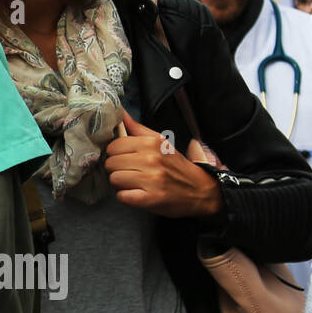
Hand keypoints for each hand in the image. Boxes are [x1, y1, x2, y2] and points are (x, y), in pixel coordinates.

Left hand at [105, 110, 223, 218]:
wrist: (200, 190)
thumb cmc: (176, 166)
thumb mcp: (161, 142)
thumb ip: (137, 128)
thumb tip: (120, 113)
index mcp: (151, 143)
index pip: (114, 146)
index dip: (116, 154)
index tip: (125, 158)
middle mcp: (151, 159)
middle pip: (110, 163)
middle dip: (116, 169)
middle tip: (131, 172)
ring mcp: (151, 180)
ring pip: (114, 179)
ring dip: (121, 184)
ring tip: (134, 183)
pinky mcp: (151, 199)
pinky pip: (122, 196)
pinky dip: (126, 197)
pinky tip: (136, 194)